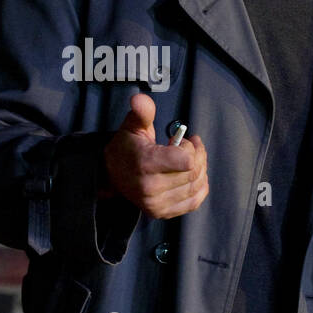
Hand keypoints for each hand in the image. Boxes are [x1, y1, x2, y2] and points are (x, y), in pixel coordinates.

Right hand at [102, 93, 207, 219]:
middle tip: (191, 146)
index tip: (180, 140)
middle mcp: (151, 188)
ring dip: (201, 170)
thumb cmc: (126, 148)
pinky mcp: (162, 213)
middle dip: (199, 155)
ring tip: (190, 160)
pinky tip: (192, 176)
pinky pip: (194, 201)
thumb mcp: (132, 126)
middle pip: (194, 172)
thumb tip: (139, 99)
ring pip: (197, 186)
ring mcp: (156, 204)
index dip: (190, 148)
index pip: (187, 160)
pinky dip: (200, 187)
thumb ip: (142, 112)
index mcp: (145, 164)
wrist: (111, 175)